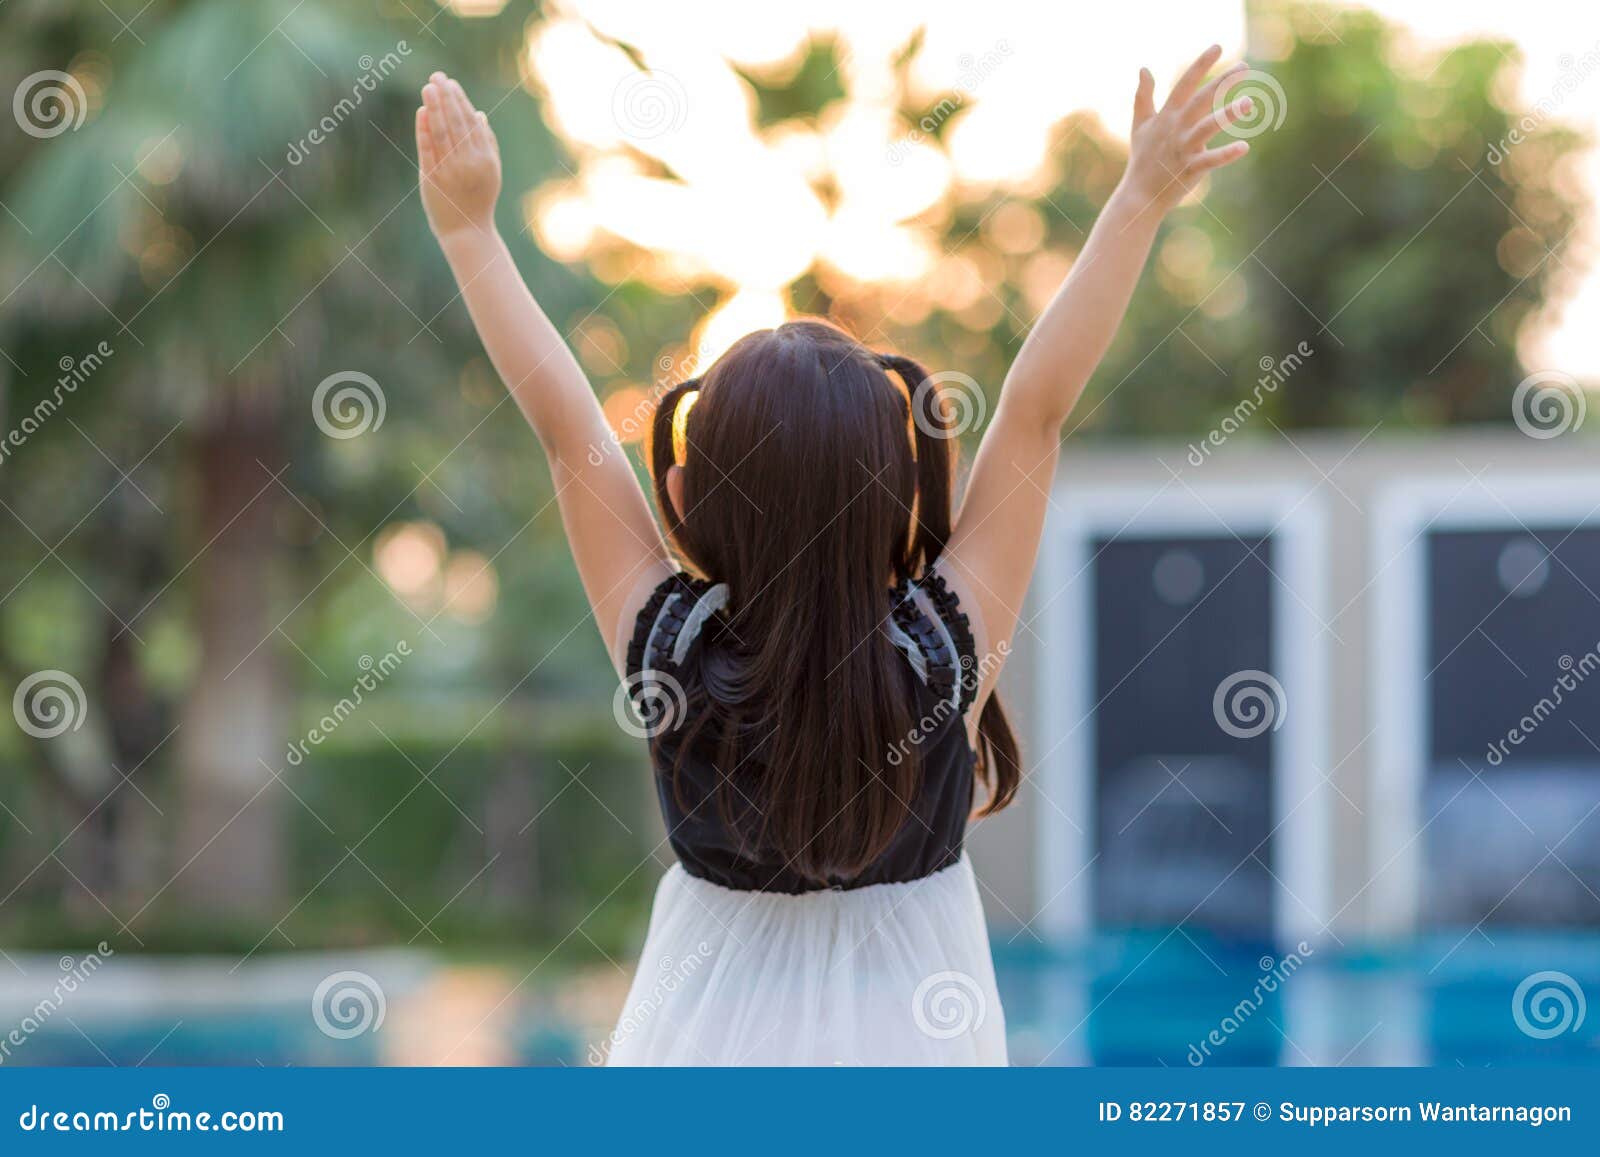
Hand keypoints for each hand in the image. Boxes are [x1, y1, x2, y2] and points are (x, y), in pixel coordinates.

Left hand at [416, 72, 500, 239]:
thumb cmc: (479, 199)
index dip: (460, 101)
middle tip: (437, 77)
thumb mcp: (491, 171)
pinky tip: (422, 113)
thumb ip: (487, 143)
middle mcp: (469, 163)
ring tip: (428, 88)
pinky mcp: (432, 178)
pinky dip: (424, 130)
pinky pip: (428, 150)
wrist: (467, 231)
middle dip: (446, 98)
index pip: (471, 123)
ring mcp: (450, 171)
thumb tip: (479, 113)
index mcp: (485, 159)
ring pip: (442, 133)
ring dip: (434, 108)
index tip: (451, 83)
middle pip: (456, 123)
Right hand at [1119, 46, 1252, 213]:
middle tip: (1244, 67)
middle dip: (1222, 82)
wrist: (1139, 195)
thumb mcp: (1141, 124)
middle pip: (1201, 100)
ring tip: (1249, 103)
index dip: (1201, 64)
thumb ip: (1143, 96)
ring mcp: (1183, 148)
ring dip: (1227, 114)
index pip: (1185, 84)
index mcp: (1167, 116)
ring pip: (1207, 127)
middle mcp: (1176, 128)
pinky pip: (1210, 160)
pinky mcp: (1190, 169)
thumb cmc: (1143, 159)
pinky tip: (1244, 147)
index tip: (1218, 46)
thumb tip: (1144, 68)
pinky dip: (1226, 154)